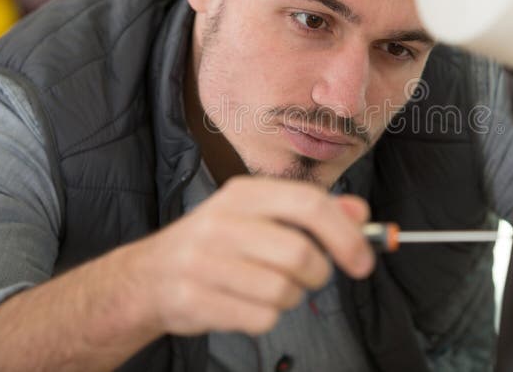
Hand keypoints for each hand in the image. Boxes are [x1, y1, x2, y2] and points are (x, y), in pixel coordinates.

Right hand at [138, 176, 373, 335]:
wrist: (149, 276)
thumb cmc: (219, 244)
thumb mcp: (261, 215)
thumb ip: (313, 212)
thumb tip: (360, 214)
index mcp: (243, 193)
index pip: (309, 203)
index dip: (345, 234)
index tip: (363, 261)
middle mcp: (221, 221)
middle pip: (299, 253)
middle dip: (317, 274)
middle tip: (307, 276)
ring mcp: (203, 260)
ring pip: (282, 291)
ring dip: (289, 298)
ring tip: (267, 289)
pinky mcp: (194, 298)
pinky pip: (260, 319)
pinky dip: (265, 318)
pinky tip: (245, 304)